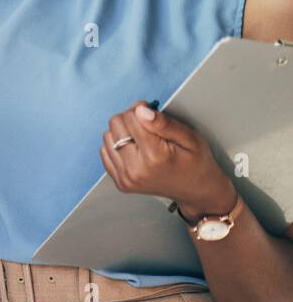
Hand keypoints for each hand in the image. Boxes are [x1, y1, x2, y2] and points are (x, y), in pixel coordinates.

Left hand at [100, 101, 236, 217]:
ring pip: (107, 136)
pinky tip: (134, 150)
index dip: (141, 110)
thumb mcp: (190, 138)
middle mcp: (136, 169)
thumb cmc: (196, 162)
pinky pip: (104, 152)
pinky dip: (116, 146)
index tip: (152, 114)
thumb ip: (164, 123)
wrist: (196, 190)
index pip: (130, 117)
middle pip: (115, 124)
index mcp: (154, 156)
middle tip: (148, 127)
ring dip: (122, 133)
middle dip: (130, 120)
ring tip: (142, 140)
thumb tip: (140, 110)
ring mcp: (126, 178)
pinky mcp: (120, 182)